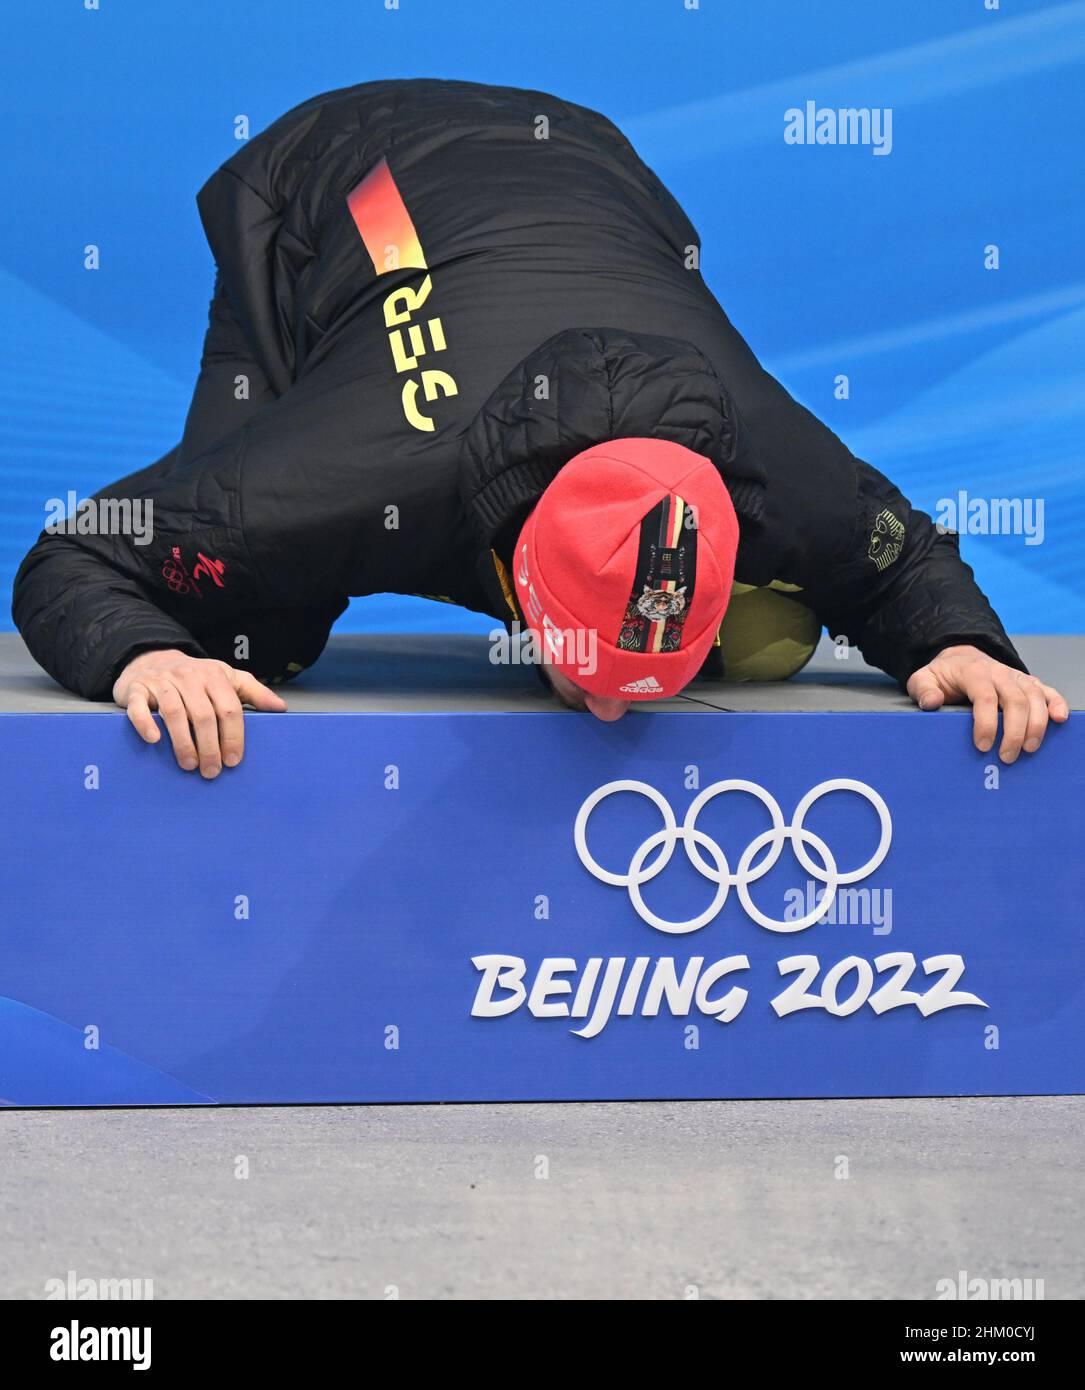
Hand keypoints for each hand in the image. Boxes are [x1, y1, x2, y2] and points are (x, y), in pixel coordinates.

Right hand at [112, 648, 286, 776]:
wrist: (151, 658)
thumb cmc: (195, 676)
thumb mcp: (227, 678)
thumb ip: (254, 693)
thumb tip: (281, 708)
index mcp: (215, 675)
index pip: (229, 708)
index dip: (233, 736)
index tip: (233, 760)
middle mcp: (189, 676)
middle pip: (203, 715)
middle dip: (209, 746)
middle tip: (211, 771)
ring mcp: (161, 681)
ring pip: (174, 712)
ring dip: (183, 742)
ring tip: (189, 765)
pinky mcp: (137, 688)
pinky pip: (139, 707)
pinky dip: (146, 723)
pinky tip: (155, 740)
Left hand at [906, 644, 1068, 762]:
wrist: (961, 659)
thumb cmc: (943, 676)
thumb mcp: (923, 679)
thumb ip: (924, 690)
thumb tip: (932, 703)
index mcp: (973, 672)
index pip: (985, 697)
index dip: (986, 723)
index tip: (983, 746)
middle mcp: (999, 672)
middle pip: (1015, 700)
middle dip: (1013, 732)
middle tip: (1006, 757)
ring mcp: (1016, 677)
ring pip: (1035, 697)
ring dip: (1036, 725)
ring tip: (1030, 749)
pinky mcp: (1028, 683)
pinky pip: (1047, 691)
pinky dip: (1057, 703)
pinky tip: (1060, 719)